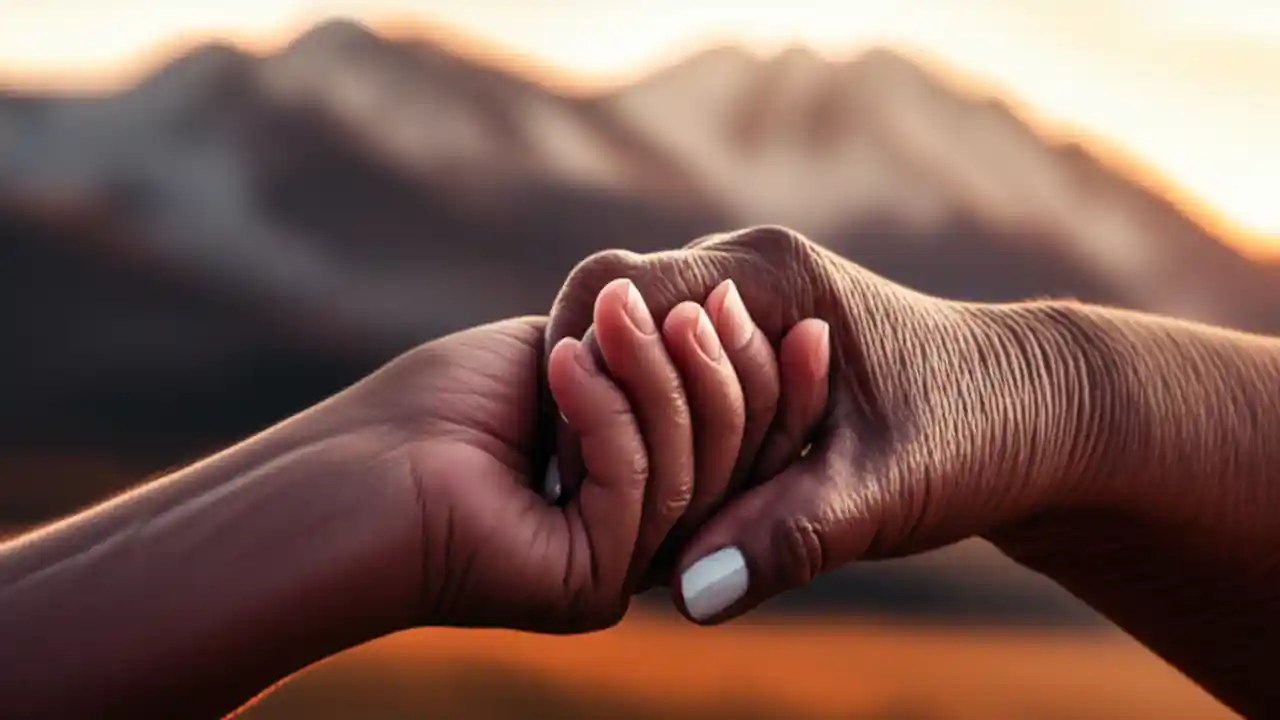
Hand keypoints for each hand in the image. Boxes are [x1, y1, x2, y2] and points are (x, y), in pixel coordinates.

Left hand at [346, 276, 826, 631]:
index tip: (798, 318)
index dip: (769, 377)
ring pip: (692, 467)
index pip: (736, 436)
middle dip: (726, 370)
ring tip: (615, 312)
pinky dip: (607, 414)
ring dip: (659, 378)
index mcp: (643, 484)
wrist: (359, 470)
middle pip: (731, 456)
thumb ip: (640, 354)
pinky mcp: (594, 584)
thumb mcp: (568, 354)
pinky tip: (564, 363)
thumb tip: (708, 319)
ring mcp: (621, 564)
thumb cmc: (444, 406)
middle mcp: (643, 534)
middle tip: (712, 299)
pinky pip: (638, 487)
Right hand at [548, 226, 1114, 619]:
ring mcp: (744, 302)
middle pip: (615, 317)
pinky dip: (658, 423)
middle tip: (584, 491)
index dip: (579, 372)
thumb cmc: (975, 433)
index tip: (569, 463)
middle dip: (593, 402)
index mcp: (769, 273)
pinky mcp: (749, 340)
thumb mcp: (884, 491)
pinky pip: (672, 372)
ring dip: (623, 415)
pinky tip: (662, 484)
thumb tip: (691, 596)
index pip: (619, 290)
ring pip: (637, 348)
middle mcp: (744, 270)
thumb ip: (789, 537)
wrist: (1038, 411)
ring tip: (619, 493)